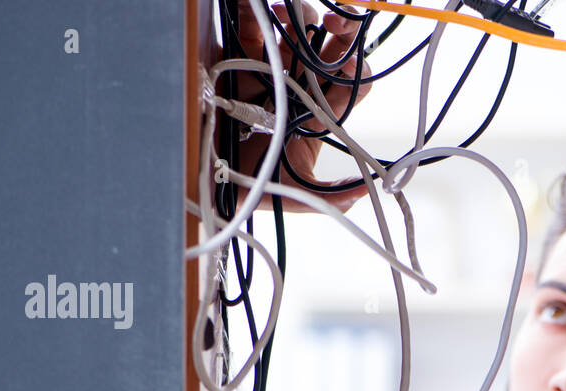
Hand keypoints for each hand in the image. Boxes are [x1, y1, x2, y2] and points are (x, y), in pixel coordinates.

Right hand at [231, 0, 372, 212]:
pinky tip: (255, 8)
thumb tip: (362, 194)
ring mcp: (270, 70)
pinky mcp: (238, 58)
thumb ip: (327, 196)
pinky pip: (250, 27)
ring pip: (296, 32)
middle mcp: (299, 88)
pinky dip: (253, 11)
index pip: (352, 85)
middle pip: (330, 51)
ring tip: (288, 15)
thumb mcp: (293, 195)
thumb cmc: (252, 187)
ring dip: (300, 16)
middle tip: (335, 21)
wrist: (203, 179)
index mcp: (318, 114)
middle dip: (340, 30)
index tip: (349, 62)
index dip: (357, 69)